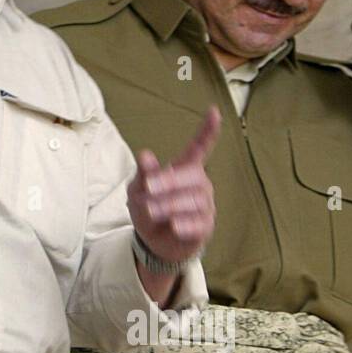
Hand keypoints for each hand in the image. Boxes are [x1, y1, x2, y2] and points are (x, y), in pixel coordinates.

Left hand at [128, 107, 220, 264]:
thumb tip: (145, 154)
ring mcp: (205, 206)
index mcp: (184, 169)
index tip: (214, 111)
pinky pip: (199, 223)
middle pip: (194, 176)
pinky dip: (184, 224)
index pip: (199, 147)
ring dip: (169, 205)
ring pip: (195, 201)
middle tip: (148, 187)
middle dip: (170, 181)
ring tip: (150, 211)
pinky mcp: (205, 227)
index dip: (207, 130)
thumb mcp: (137, 189)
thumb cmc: (148, 208)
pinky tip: (173, 226)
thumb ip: (144, 173)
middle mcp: (199, 184)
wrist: (154, 241)